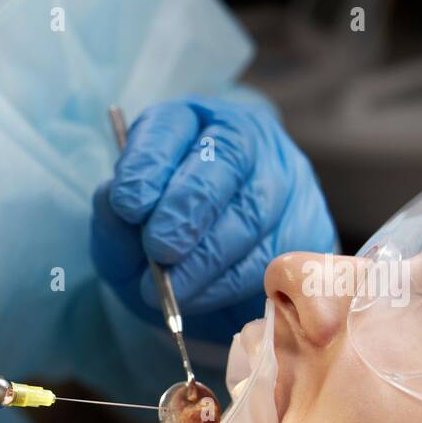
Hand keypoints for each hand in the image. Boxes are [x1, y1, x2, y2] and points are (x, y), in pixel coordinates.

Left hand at [91, 95, 334, 341]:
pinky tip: (202, 296)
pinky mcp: (308, 227)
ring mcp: (285, 180)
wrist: (206, 292)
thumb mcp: (121, 238)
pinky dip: (232, 282)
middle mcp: (244, 141)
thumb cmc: (158, 251)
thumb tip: (115, 202)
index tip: (128, 204)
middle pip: (227, 158)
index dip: (150, 164)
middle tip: (159, 248)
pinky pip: (276, 253)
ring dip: (208, 256)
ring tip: (172, 290)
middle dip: (188, 206)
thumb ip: (113, 222)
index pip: (172, 127)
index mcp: (189, 126)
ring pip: (255, 209)